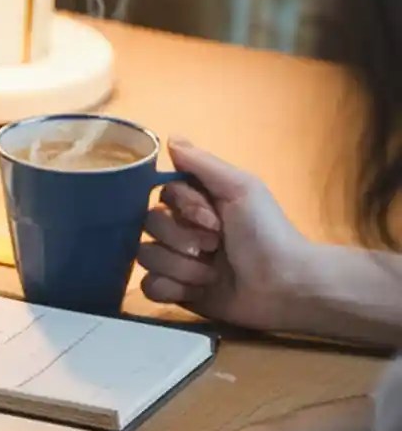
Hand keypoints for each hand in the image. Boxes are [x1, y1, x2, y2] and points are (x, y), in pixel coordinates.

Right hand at [139, 140, 313, 331]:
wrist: (284, 285)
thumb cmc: (266, 233)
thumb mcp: (241, 188)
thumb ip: (203, 164)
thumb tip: (170, 137)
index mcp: (197, 204)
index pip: (161, 196)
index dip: (183, 208)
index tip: (213, 218)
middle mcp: (182, 230)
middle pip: (149, 226)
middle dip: (181, 239)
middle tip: (215, 248)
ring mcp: (176, 262)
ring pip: (147, 256)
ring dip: (182, 266)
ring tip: (211, 275)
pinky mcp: (175, 293)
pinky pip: (149, 287)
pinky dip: (171, 288)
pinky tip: (196, 291)